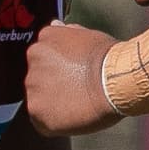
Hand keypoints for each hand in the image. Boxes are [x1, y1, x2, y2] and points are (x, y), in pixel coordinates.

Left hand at [23, 22, 125, 136]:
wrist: (116, 80)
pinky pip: (43, 122)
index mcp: (43, 41)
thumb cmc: (109, 58)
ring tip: (79, 105)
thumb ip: (67, 33)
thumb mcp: (88, 36)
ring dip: (55, 106)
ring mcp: (32, 86)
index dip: (62, 71)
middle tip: (80, 92)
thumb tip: (56, 25)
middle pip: (40, 79)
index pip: (44, 60)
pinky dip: (56, 124)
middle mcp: (32, 60)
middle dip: (55, 87)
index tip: (78, 77)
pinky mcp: (37, 110)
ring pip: (40, 101)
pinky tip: (75, 118)